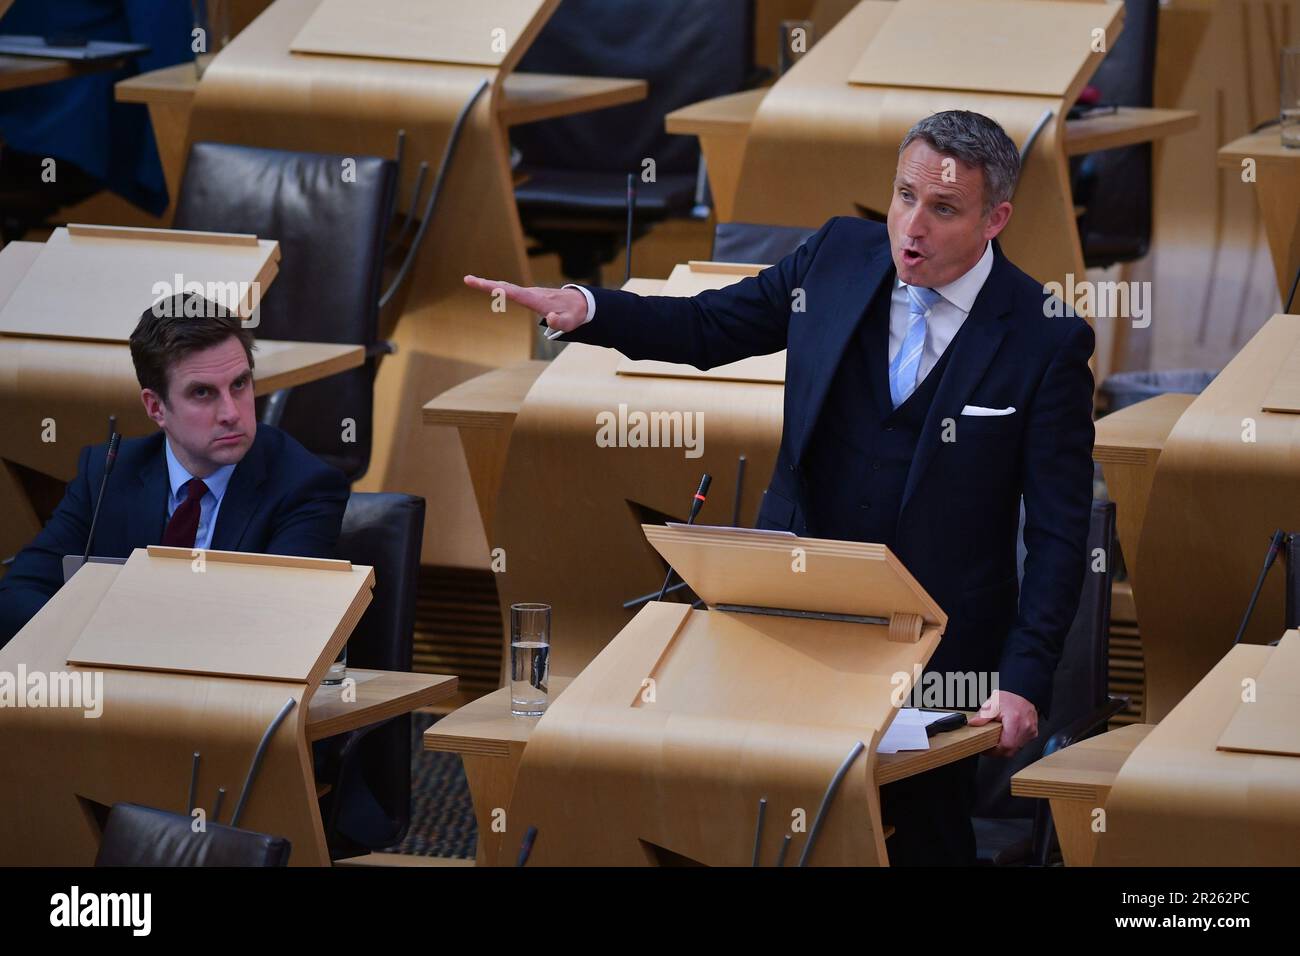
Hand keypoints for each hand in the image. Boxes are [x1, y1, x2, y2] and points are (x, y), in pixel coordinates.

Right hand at [462, 275, 588, 332]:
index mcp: (536, 300)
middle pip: (505, 287)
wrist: (582, 303)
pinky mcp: (531, 295)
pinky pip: (512, 290)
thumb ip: (561, 323)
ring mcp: (531, 293)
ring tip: (472, 281)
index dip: (496, 288)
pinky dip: (499, 287)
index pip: (513, 293)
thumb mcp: (571, 323)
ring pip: (508, 287)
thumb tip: (550, 320)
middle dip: (486, 284)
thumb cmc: (574, 315)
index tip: (481, 283)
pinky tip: (490, 286)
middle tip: (467, 279)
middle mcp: (532, 293)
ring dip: (490, 284)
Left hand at [968, 689, 1037, 757]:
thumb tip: (973, 723)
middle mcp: (1025, 728)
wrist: (1024, 693)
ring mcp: (1030, 732)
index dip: (994, 751)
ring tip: (996, 740)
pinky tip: (1006, 737)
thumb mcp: (993, 703)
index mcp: (1015, 721)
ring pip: (1016, 749)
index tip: (985, 749)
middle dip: (998, 751)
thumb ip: (983, 715)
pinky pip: (1021, 745)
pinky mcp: (1032, 733)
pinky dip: (1012, 744)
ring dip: (1005, 748)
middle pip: (1011, 751)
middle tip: (988, 746)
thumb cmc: (1010, 698)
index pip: (1006, 745)